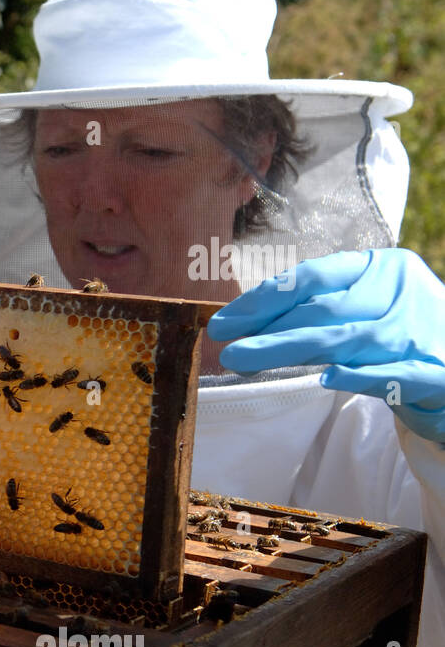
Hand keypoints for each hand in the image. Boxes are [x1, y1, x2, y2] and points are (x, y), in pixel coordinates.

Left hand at [208, 248, 444, 442]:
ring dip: (289, 350)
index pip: (313, 277)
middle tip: (226, 348)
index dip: (263, 298)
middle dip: (267, 330)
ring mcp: (421, 332)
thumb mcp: (364, 310)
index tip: (224, 321)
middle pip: (322, 310)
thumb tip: (246, 323)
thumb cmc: (400, 336)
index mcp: (383, 268)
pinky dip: (360, 376)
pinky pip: (394, 374)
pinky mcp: (438, 373)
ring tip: (243, 361)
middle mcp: (402, 293)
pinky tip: (327, 378)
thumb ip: (318, 311)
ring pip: (347, 339)